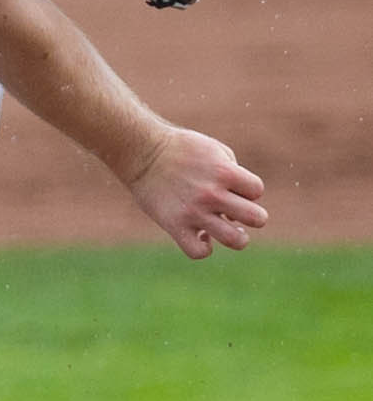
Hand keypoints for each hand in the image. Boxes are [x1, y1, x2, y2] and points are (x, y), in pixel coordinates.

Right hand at [124, 125, 268, 258]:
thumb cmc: (182, 149)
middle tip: (239, 213)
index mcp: (225, 172)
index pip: (256, 191)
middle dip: (254, 217)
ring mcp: (193, 212)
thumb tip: (240, 203)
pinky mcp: (174, 225)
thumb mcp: (216, 152)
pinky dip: (204, 248)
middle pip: (256, 218)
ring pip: (233, 240)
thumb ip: (235, 174)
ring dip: (238, 238)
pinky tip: (201, 236)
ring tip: (231, 232)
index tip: (233, 188)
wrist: (143, 153)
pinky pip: (197, 251)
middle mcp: (212, 194)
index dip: (249, 191)